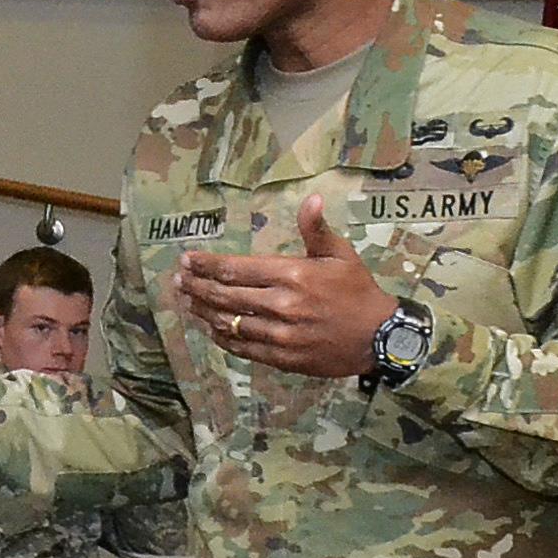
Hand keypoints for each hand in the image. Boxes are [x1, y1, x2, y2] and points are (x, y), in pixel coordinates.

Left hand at [176, 194, 395, 376]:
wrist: (380, 337)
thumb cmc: (358, 291)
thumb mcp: (341, 255)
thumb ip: (317, 230)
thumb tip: (311, 199)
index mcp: (293, 275)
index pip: (237, 268)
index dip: (207, 264)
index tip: (187, 259)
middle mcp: (282, 305)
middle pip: (225, 295)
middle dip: (197, 286)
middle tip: (178, 280)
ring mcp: (280, 335)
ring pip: (228, 323)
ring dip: (203, 311)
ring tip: (186, 301)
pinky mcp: (281, 358)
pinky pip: (242, 348)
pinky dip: (222, 337)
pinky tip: (209, 327)